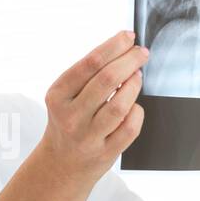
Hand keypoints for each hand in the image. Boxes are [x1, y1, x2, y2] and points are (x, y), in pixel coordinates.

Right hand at [40, 29, 147, 185]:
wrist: (61, 163)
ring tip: (137, 76)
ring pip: (120, 105)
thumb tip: (123, 48)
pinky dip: (137, 111)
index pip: (90, 63)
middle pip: (107, 80)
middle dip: (130, 60)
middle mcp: (70, 116)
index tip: (128, 37)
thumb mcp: (65, 95)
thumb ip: (88, 74)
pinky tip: (134, 105)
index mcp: (58, 95)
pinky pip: (129, 128)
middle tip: (141, 53)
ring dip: (134, 85)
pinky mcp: (104, 152)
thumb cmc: (68, 120)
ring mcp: (87, 136)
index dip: (114, 46)